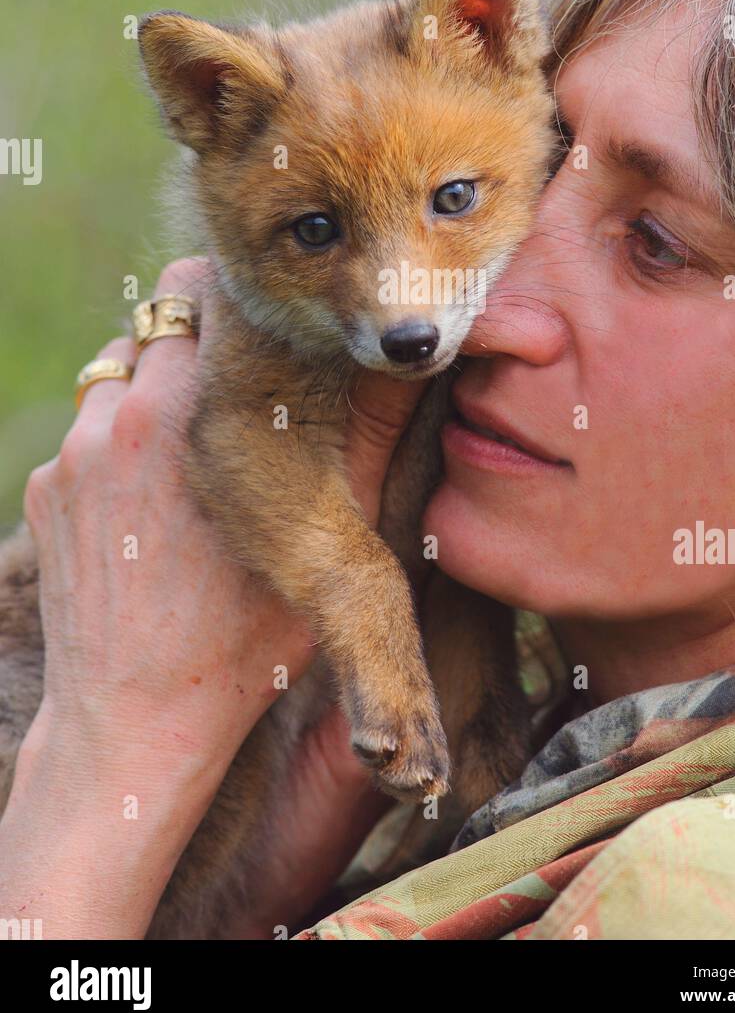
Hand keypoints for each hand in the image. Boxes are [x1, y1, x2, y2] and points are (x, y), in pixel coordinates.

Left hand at [2, 258, 425, 936]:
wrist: (137, 723)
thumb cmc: (244, 640)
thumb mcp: (333, 536)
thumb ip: (370, 434)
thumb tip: (409, 359)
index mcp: (184, 412)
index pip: (194, 289)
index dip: (235, 300)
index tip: (267, 327)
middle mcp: (116, 418)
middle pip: (155, 324)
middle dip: (199, 342)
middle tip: (242, 388)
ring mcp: (72, 456)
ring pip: (118, 374)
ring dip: (155, 390)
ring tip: (199, 447)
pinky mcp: (47, 492)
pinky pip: (88, 433)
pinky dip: (119, 445)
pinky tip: (155, 502)